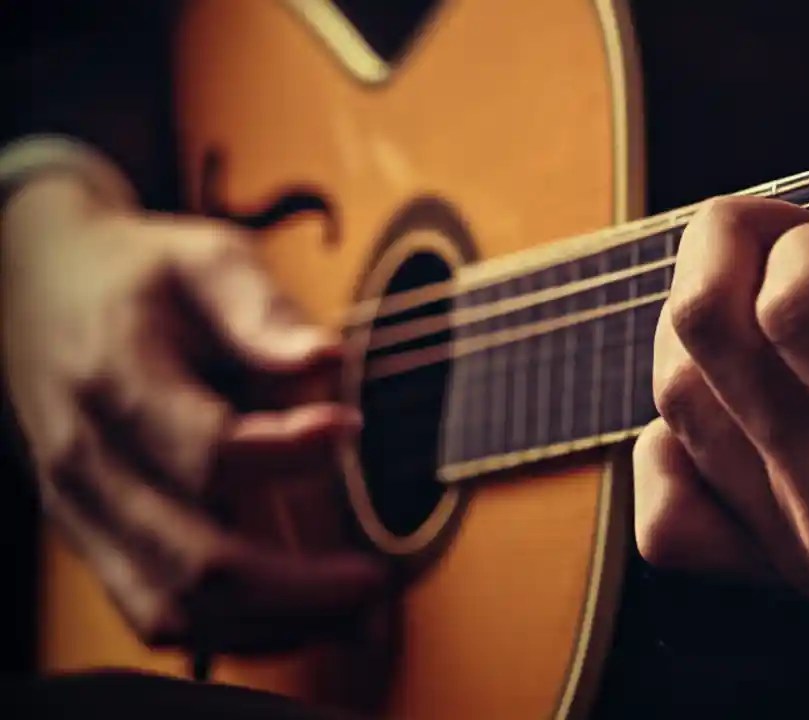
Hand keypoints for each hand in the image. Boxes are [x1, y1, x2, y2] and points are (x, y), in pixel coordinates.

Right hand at [1, 174, 385, 651]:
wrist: (40, 280)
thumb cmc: (142, 270)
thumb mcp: (205, 258)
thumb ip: (264, 312)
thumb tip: (330, 362)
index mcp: (116, 379)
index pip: (211, 451)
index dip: (292, 454)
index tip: (352, 428)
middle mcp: (88, 459)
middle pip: (197, 557)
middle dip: (299, 583)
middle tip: (375, 577)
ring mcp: (82, 507)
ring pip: (175, 607)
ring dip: (270, 621)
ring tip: (348, 606)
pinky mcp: (90, 533)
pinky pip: (153, 610)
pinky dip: (228, 628)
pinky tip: (294, 612)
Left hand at [634, 42, 808, 716]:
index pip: (797, 308)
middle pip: (702, 337)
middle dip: (727, 244)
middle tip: (795, 242)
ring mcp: (795, 548)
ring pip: (674, 400)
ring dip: (702, 323)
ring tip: (777, 311)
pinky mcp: (772, 578)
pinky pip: (667, 511)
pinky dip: (672, 438)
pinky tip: (736, 410)